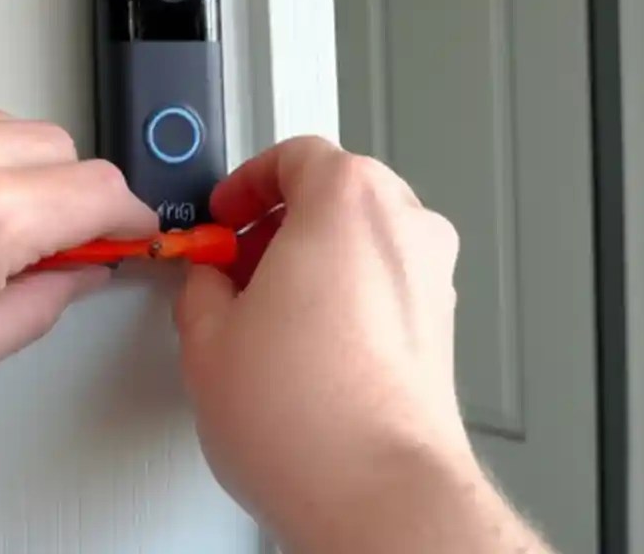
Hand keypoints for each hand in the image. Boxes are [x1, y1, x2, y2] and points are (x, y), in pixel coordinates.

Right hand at [173, 137, 549, 552]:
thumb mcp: (207, 336)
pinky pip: (385, 282)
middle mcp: (404, 227)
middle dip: (279, 222)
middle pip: (337, 191)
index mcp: (349, 199)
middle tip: (235, 258)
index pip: (295, 154)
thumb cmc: (309, 417)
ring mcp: (431, 276)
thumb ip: (201, 285)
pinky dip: (346, 293)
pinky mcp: (442, 325)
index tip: (224, 212)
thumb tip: (208, 285)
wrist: (376, 489)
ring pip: (364, 238)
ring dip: (314, 257)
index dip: (245, 182)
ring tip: (264, 308)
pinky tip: (304, 341)